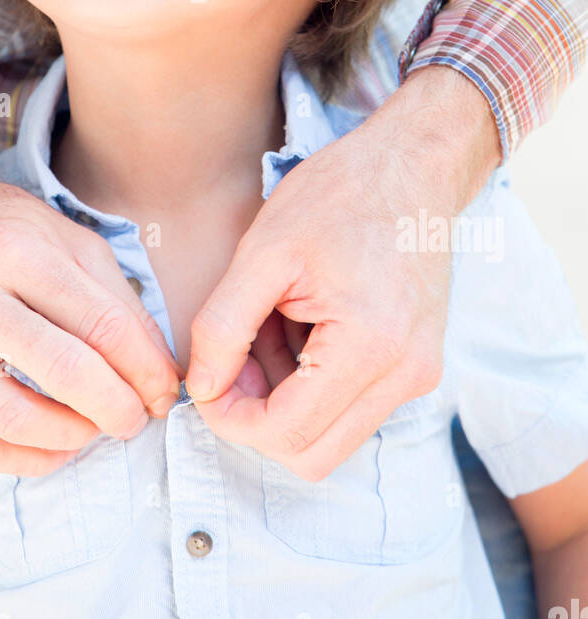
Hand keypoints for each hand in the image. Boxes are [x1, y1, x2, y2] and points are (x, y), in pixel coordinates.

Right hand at [0, 147, 182, 475]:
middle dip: (118, 406)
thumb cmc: (1, 232)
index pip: (100, 324)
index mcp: (12, 249)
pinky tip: (61, 447)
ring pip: (17, 418)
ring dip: (77, 436)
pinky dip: (30, 460)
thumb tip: (159, 370)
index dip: (146, 367)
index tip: (167, 389)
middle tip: (141, 416)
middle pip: (63, 372)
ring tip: (101, 428)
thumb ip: (117, 299)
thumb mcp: (67, 239)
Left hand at [185, 66, 501, 477]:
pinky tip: (297, 328)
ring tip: (268, 329)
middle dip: (256, 418)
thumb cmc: (339, 193)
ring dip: (284, 402)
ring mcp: (418, 374)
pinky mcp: (417, 366)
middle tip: (231, 359)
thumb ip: (223, 325)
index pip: (286, 434)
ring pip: (331, 437)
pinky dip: (312, 387)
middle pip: (312, 455)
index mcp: (371, 345)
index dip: (230, 419)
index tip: (205, 381)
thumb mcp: (264, 249)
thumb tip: (200, 388)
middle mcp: (406, 374)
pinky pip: (353, 408)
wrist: (412, 163)